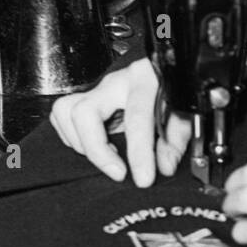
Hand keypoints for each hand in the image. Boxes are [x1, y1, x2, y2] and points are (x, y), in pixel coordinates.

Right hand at [49, 58, 191, 186]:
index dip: (139, 153)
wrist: (163, 67)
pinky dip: (72, 136)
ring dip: (80, 142)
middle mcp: (116, 82)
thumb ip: (176, 138)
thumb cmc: (171, 87)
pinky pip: (62, 114)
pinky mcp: (87, 96)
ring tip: (106, 156)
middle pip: (85, 112)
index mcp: (145, 80)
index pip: (136, 117)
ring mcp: (98, 88)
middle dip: (96, 149)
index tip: (143, 178)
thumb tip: (165, 166)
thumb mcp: (184, 110)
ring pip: (65, 111)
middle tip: (117, 172)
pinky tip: (94, 145)